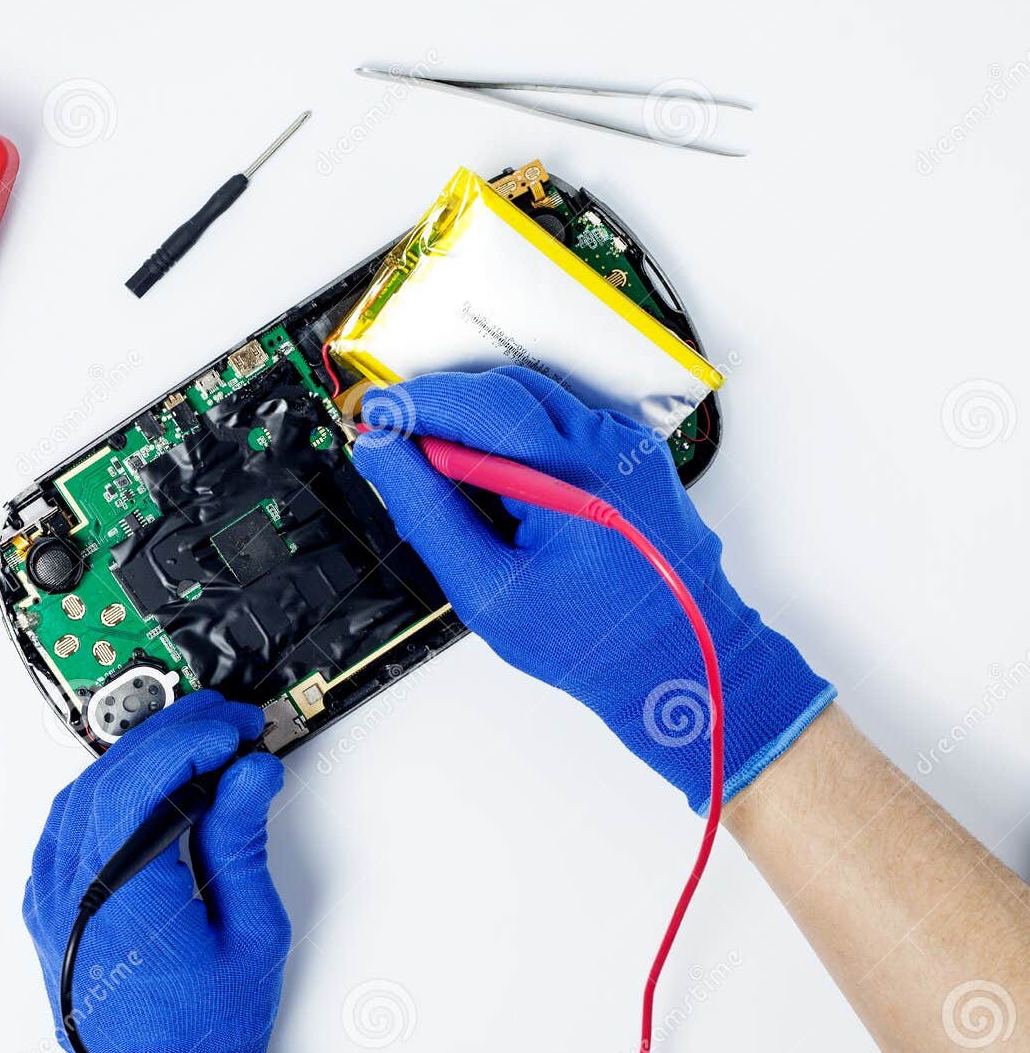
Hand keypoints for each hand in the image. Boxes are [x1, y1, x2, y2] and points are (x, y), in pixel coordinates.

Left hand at [22, 691, 289, 1052]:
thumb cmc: (203, 1036)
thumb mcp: (249, 933)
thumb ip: (241, 842)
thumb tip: (248, 774)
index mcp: (119, 895)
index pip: (146, 777)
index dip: (197, 737)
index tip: (238, 728)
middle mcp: (69, 891)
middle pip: (111, 773)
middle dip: (173, 734)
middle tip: (227, 723)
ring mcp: (48, 897)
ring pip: (82, 792)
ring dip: (139, 757)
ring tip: (197, 746)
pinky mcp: (47, 905)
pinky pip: (67, 822)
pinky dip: (109, 790)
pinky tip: (149, 786)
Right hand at [350, 367, 833, 810]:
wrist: (678, 663)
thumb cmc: (590, 641)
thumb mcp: (487, 590)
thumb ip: (429, 514)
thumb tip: (383, 456)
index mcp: (571, 478)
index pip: (476, 407)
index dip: (416, 405)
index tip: (373, 417)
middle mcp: (606, 446)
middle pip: (504, 389)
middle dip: (440, 402)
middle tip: (392, 432)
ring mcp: (625, 445)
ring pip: (533, 397)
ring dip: (476, 414)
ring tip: (433, 455)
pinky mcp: (631, 454)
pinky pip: (562, 419)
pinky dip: (515, 431)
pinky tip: (489, 470)